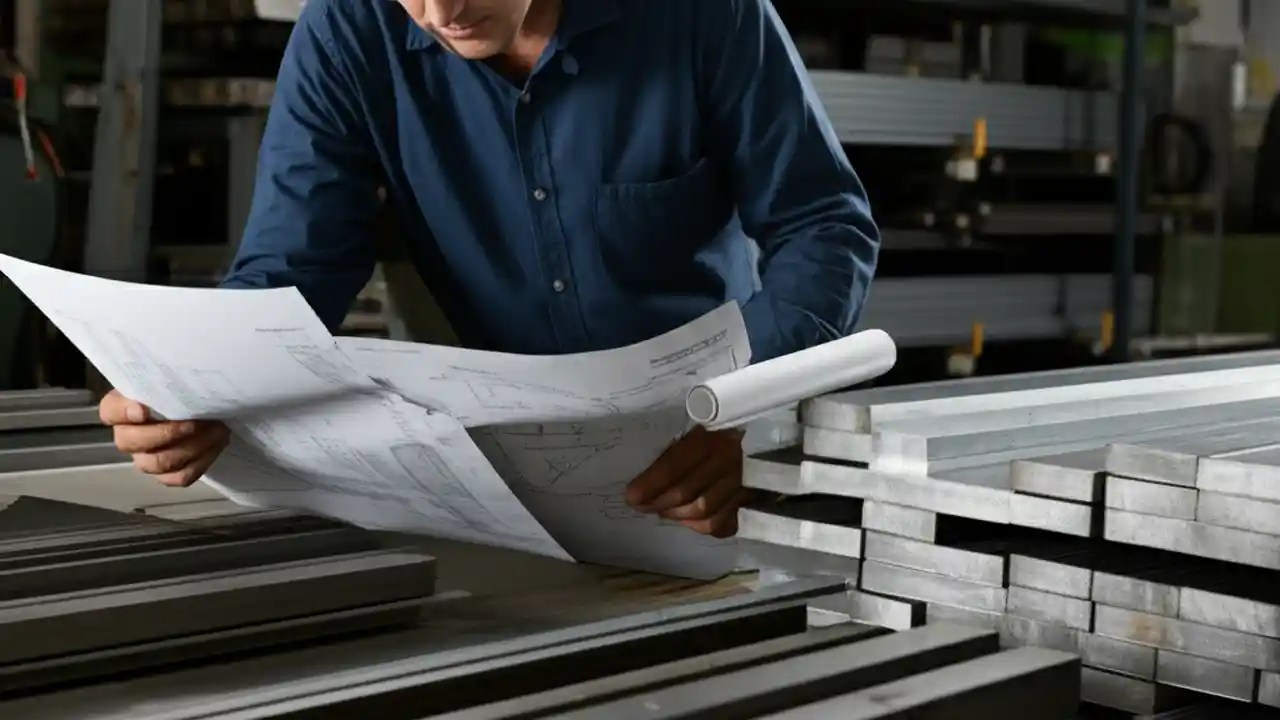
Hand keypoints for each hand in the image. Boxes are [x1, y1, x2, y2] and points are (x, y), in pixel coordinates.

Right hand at [98, 389, 230, 487]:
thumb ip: (165, 378)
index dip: (124, 412)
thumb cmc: (184, 388)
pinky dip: (201, 461)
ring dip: (191, 447)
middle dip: (167, 432)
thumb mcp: (173, 376)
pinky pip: (179, 477)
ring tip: (216, 429)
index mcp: (121, 408)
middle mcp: (128, 436)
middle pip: (130, 442)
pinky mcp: (168, 474)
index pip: (110, 411)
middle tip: (196, 421)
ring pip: (156, 463)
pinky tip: (217, 443)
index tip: (143, 409)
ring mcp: (145, 459)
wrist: (208, 407)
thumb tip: (178, 375)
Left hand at [625, 427, 751, 537]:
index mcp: (712, 438)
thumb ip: (671, 454)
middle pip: (686, 494)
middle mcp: (730, 461)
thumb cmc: (717, 434)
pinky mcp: (751, 503)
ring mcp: (744, 484)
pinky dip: (699, 526)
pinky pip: (723, 525)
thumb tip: (642, 485)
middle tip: (642, 506)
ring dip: (676, 516)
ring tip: (663, 511)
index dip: (650, 485)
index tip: (631, 496)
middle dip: (658, 503)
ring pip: (703, 513)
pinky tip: (687, 519)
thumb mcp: (694, 432)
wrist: (763, 438)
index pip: (675, 467)